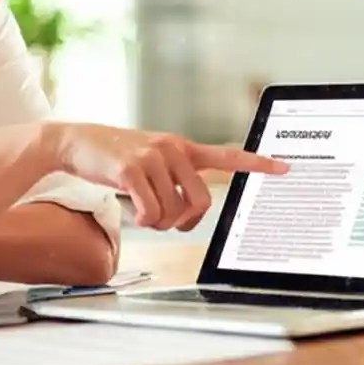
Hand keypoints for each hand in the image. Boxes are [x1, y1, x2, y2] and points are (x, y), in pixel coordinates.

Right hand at [55, 124, 288, 230]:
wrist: (78, 142)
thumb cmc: (118, 157)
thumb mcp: (153, 159)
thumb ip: (175, 177)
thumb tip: (189, 211)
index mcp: (183, 148)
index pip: (227, 155)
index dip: (257, 164)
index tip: (285, 168)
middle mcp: (173, 149)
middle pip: (201, 202)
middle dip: (185, 222)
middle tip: (167, 221)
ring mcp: (153, 157)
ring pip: (173, 211)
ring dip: (158, 223)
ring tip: (142, 212)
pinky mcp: (131, 169)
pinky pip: (150, 211)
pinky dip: (143, 219)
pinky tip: (133, 211)